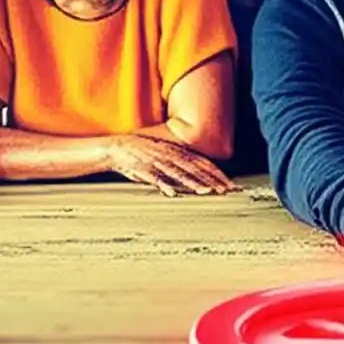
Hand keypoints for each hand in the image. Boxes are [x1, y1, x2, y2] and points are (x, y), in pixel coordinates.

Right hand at [106, 135, 236, 196]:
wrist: (114, 149)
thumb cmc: (141, 158)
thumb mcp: (162, 159)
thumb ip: (177, 169)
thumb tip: (196, 182)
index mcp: (175, 151)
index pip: (201, 162)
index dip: (216, 173)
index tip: (229, 184)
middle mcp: (168, 154)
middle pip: (194, 167)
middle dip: (210, 179)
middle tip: (225, 190)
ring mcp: (155, 160)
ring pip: (177, 172)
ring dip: (191, 182)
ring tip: (205, 192)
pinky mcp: (141, 168)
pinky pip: (154, 177)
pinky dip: (163, 185)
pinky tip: (172, 194)